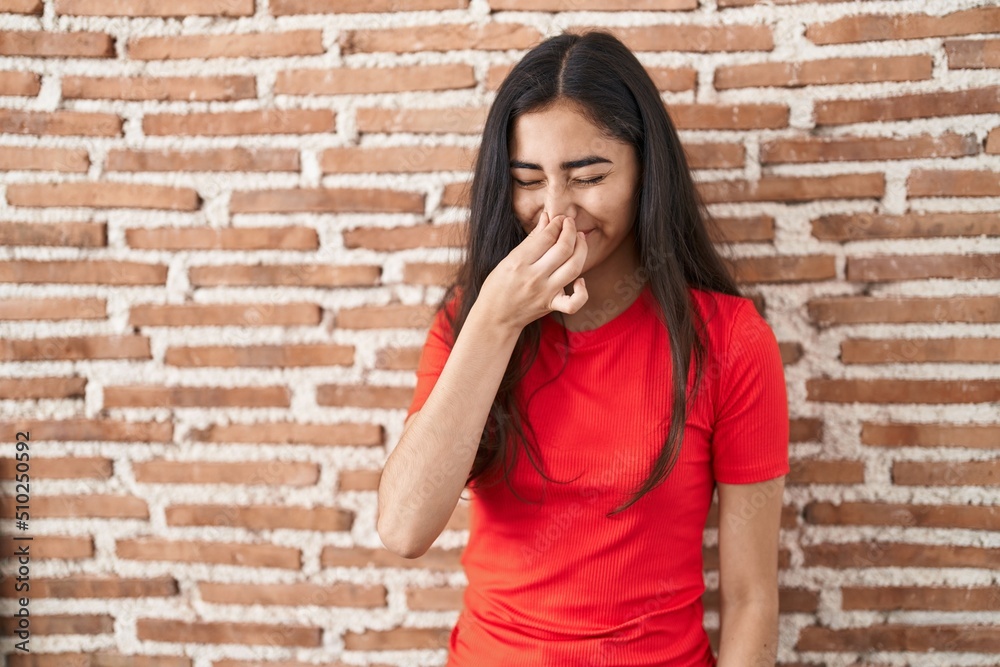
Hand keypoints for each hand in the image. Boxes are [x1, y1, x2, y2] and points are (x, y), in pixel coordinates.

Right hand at [479, 211, 588, 331]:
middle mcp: (534, 277)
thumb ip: (531, 240)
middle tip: (570, 223)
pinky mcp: (551, 305)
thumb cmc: (498, 285)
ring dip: (581, 249)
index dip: (556, 224)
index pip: (546, 237)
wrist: (495, 317)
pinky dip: (582, 292)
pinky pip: (574, 302)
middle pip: (563, 249)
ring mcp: (545, 292)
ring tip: (579, 238)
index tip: (559, 219)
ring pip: (573, 267)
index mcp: (519, 262)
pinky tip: (580, 280)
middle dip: (570, 231)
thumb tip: (546, 219)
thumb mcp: (508, 259)